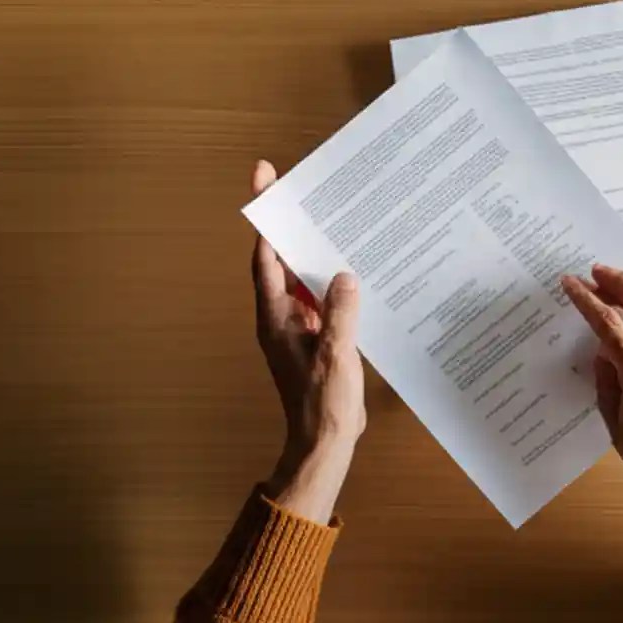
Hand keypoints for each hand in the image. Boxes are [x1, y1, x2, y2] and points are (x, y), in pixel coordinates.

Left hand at [251, 160, 366, 522]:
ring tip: (337, 214)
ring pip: (303, 277)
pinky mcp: (316, 338)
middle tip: (308, 183)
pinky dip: (334, 280)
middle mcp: (281, 316)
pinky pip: (322, 298)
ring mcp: (298, 327)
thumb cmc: (323, 403)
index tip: (265, 178)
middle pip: (282, 259)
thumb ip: (340, 314)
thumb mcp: (336, 355)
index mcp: (275, 317)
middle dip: (292, 223)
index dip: (265, 217)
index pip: (266, 256)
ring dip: (316, 249)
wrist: (323, 444)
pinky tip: (357, 267)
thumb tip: (345, 275)